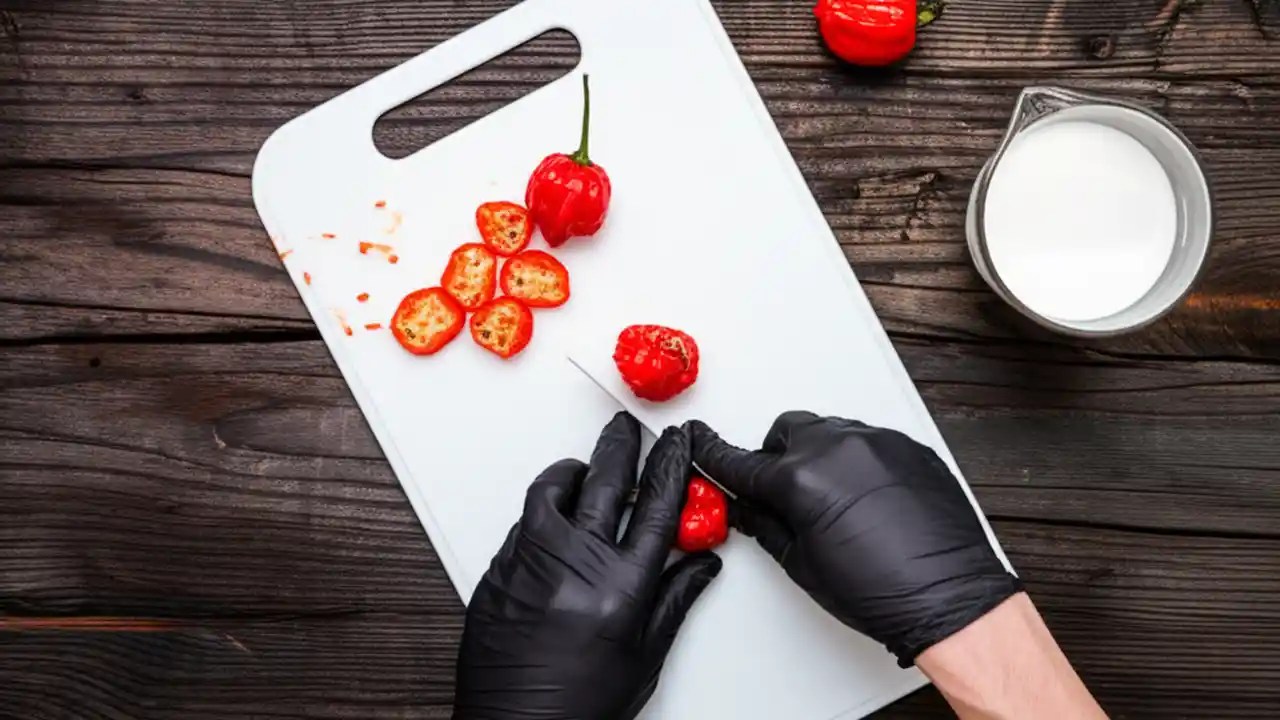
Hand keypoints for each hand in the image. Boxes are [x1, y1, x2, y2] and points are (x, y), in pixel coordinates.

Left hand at [453, 413, 721, 719]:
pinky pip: (523, 522)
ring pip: (551, 490)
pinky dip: (542, 511)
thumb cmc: (580, 705)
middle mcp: (575, 564)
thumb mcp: (644, 655)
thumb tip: (701, 564)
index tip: (676, 442)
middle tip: (626, 428)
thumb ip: (674, 599)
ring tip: (584, 468)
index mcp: (622, 585)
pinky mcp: (498, 571)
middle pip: (604, 481)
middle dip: (620, 446)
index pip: (655, 505)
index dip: (670, 465)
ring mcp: (530, 563)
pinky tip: (553, 519)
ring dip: (573, 472)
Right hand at [688, 411, 1019, 666]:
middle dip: (777, 458)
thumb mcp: (804, 564)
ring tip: (833, 502)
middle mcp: (837, 449)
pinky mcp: (908, 446)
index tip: (701, 440)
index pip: (741, 461)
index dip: (714, 453)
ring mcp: (876, 442)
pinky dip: (855, 462)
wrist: (951, 597)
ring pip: (827, 432)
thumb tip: (751, 508)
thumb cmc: (884, 592)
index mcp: (801, 479)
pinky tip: (866, 499)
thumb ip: (767, 525)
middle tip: (783, 495)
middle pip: (785, 432)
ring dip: (818, 457)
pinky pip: (866, 441)